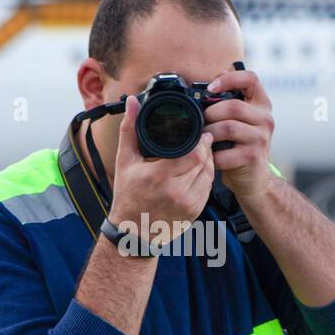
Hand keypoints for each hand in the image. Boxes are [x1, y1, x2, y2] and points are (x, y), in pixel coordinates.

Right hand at [108, 95, 215, 245]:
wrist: (133, 232)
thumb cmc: (127, 195)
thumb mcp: (125, 161)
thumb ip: (130, 129)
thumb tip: (132, 102)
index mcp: (160, 177)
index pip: (194, 154)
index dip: (202, 141)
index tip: (201, 132)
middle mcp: (177, 192)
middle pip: (204, 162)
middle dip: (206, 149)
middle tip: (203, 139)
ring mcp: (188, 205)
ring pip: (209, 175)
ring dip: (208, 162)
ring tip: (201, 154)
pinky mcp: (195, 213)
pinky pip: (208, 189)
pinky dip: (206, 177)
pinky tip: (198, 171)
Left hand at [203, 67, 276, 202]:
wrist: (253, 179)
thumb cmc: (240, 146)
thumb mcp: (239, 120)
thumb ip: (228, 101)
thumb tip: (211, 82)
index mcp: (262, 104)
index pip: (251, 79)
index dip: (229, 78)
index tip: (210, 88)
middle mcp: (266, 119)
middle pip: (234, 106)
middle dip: (211, 113)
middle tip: (200, 123)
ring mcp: (261, 138)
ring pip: (228, 127)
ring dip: (209, 133)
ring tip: (202, 138)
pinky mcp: (253, 157)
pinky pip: (225, 153)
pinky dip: (211, 155)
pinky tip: (208, 156)